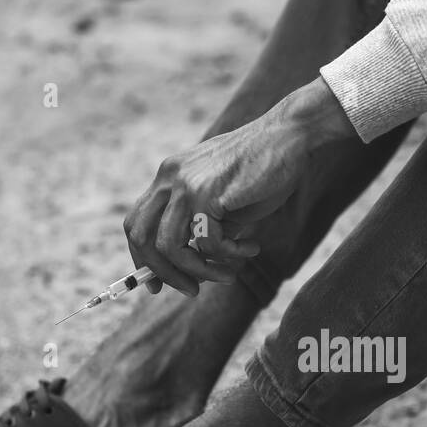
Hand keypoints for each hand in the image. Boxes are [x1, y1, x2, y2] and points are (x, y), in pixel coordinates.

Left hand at [123, 78, 355, 295]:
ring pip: (170, 247)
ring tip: (228, 275)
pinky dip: (230, 255)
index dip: (144, 258)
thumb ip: (203, 227)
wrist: (289, 136)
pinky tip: (251, 248)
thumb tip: (194, 266)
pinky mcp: (208, 194)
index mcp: (169, 176)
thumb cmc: (262, 169)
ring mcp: (186, 185)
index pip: (137, 223)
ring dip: (199, 271)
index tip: (160, 284)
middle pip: (142, 238)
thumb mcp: (222, 201)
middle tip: (191, 290)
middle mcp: (170, 178)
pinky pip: (208, 243)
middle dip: (163, 273)